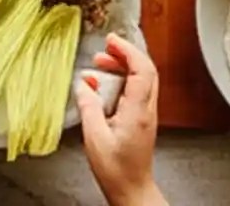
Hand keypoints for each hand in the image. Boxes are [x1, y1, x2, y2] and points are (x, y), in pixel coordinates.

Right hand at [76, 34, 166, 205]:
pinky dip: (120, 82)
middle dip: (126, 54)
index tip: (112, 40)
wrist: (132, 189)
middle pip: (145, 70)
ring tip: (99, 65)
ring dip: (121, 67)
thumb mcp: (94, 137)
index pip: (142, 70)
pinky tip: (101, 86)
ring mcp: (146, 114)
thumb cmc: (116, 170)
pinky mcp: (141, 119)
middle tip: (105, 48)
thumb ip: (89, 107)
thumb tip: (83, 85)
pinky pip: (134, 92)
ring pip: (141, 80)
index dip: (128, 50)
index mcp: (138, 111)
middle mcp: (147, 109)